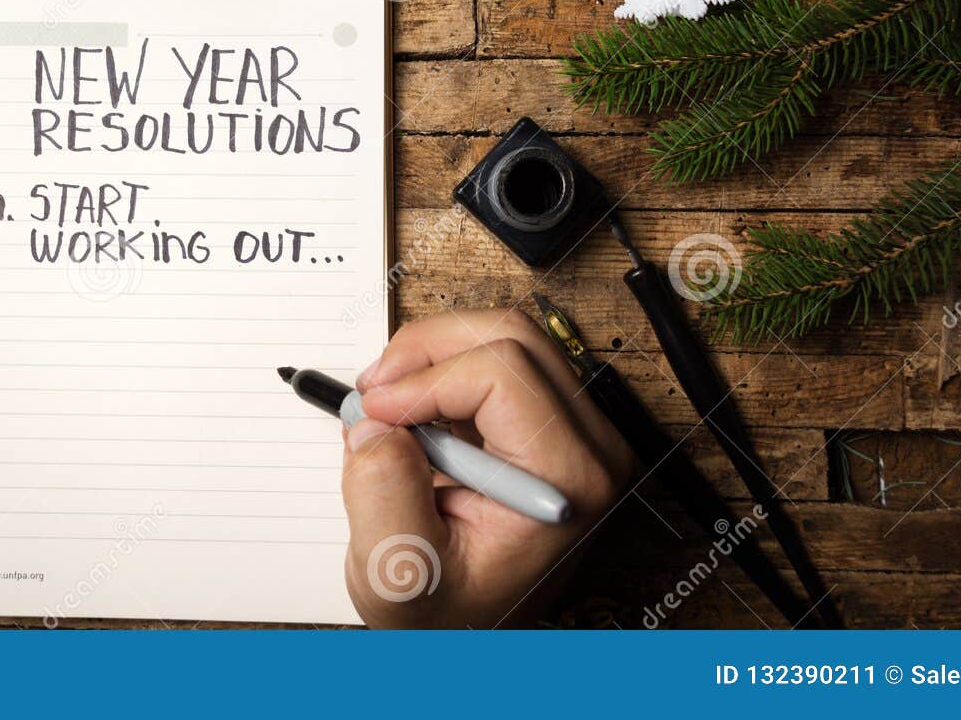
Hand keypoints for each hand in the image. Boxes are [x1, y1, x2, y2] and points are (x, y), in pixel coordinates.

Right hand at [341, 309, 633, 626]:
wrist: (468, 626)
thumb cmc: (445, 612)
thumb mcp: (400, 574)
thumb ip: (384, 496)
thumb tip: (376, 421)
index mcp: (568, 479)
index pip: (502, 372)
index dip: (424, 380)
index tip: (373, 411)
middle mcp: (589, 446)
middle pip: (509, 336)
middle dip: (425, 353)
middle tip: (372, 393)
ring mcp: (575, 428)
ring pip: (503, 334)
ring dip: (429, 358)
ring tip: (386, 406)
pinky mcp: (549, 419)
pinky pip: (495, 357)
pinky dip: (439, 370)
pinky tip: (410, 416)